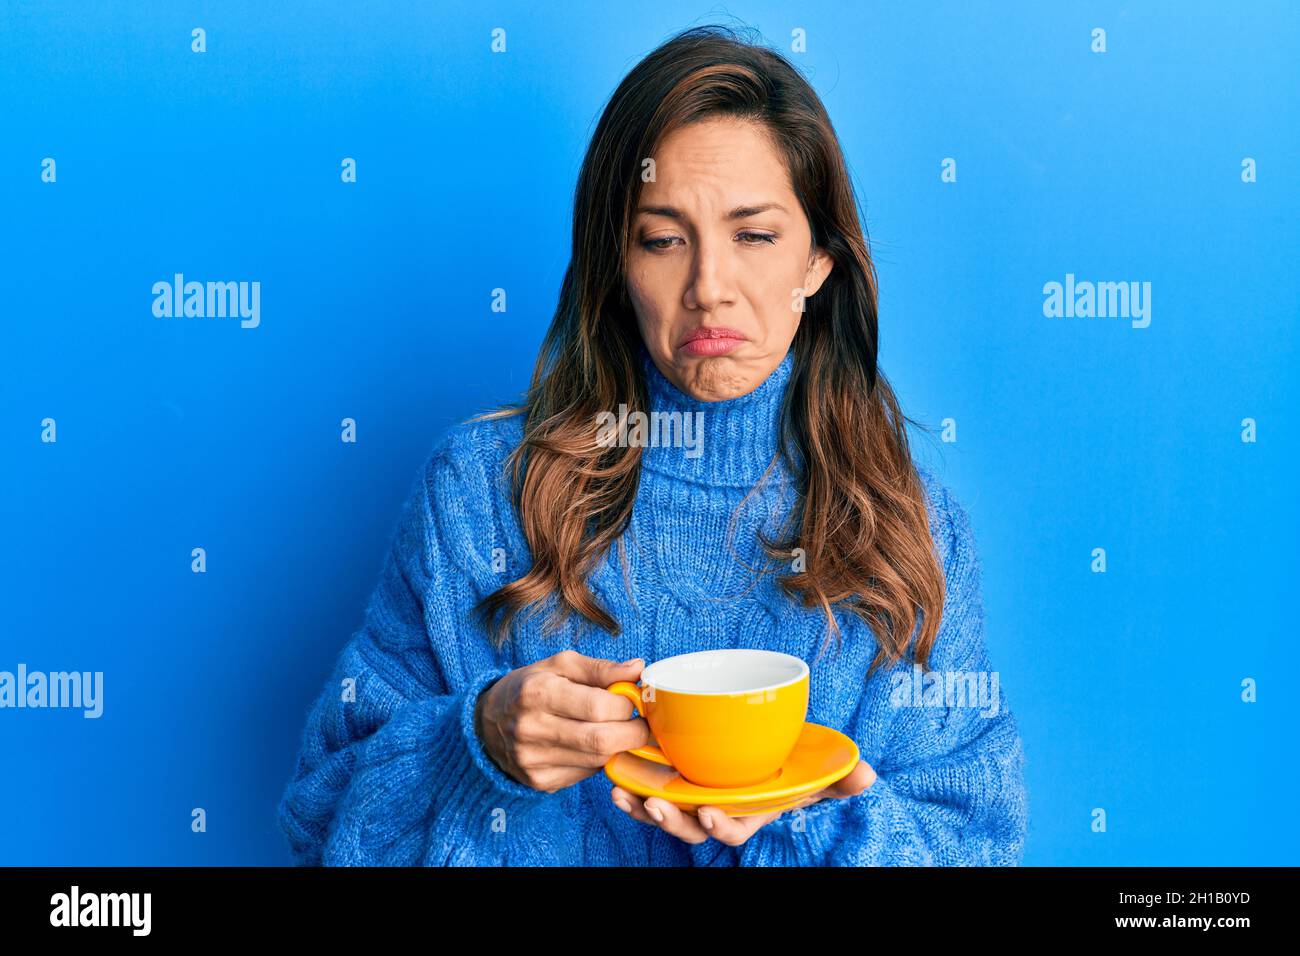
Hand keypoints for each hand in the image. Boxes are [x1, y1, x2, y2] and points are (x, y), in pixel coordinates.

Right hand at [474, 649, 650, 792]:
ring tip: (619, 731)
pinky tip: (594, 746)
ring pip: (597, 761)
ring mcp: (533, 760)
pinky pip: (585, 775)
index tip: (634, 700)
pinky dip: (598, 761)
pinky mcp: (539, 781)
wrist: (487, 723)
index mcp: (538, 692)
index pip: (599, 707)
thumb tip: (638, 669)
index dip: (626, 705)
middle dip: (633, 733)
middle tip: (641, 724)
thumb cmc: (531, 686)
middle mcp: (532, 728)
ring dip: (618, 747)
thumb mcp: (560, 665)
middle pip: (601, 740)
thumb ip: (601, 668)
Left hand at [610, 759, 876, 845]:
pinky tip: (616, 784)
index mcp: (745, 813)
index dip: (718, 827)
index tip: (708, 813)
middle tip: (658, 805)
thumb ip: (836, 775)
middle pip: (690, 828)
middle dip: (672, 821)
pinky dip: (631, 793)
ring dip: (644, 808)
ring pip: (664, 815)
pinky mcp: (671, 784)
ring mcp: (690, 802)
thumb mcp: (812, 770)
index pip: (731, 831)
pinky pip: (647, 795)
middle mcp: (714, 812)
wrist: (762, 753)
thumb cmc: (785, 767)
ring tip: (627, 795)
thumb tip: (868, 776)